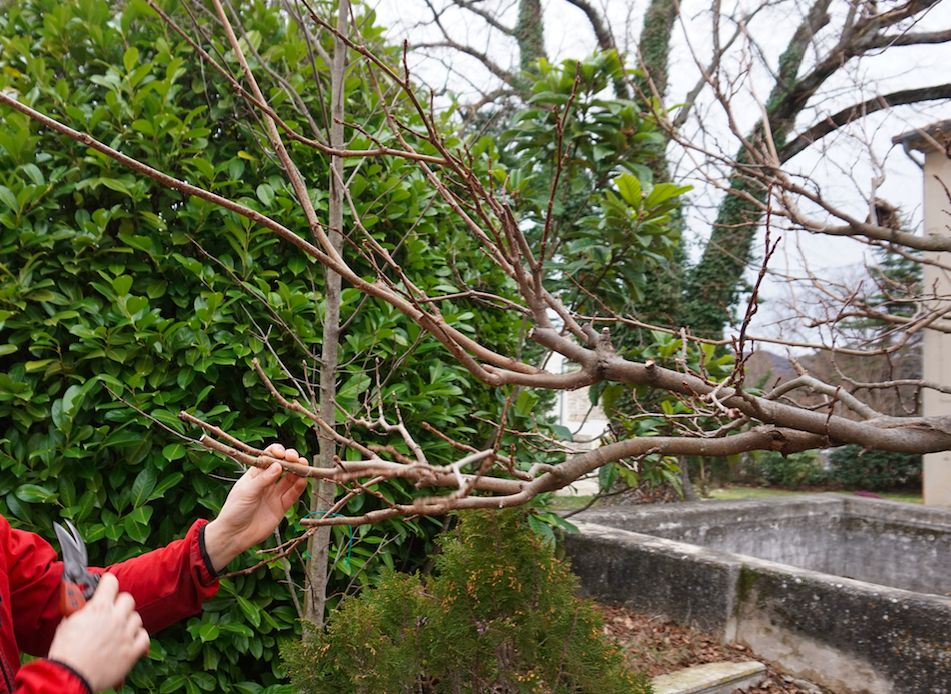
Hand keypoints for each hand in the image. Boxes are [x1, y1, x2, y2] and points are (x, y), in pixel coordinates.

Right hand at [47, 573, 148, 692]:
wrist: (70, 677)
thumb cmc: (65, 653)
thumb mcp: (66, 624)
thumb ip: (80, 612)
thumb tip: (85, 606)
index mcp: (98, 609)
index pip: (111, 582)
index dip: (108, 582)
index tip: (107, 585)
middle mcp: (116, 618)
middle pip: (128, 599)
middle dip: (119, 604)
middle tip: (111, 612)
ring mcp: (126, 634)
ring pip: (136, 617)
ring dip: (128, 621)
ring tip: (117, 630)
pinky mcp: (132, 651)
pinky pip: (144, 636)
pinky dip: (138, 637)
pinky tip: (129, 640)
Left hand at [203, 443, 308, 572]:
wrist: (234, 536)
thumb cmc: (234, 511)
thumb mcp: (246, 492)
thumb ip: (263, 479)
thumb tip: (278, 465)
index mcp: (255, 474)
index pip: (268, 457)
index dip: (277, 452)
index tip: (282, 454)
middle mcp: (267, 482)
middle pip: (283, 466)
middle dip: (291, 460)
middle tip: (296, 459)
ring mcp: (275, 494)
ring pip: (291, 478)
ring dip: (298, 471)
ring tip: (304, 468)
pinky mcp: (282, 506)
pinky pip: (293, 494)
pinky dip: (299, 487)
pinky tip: (303, 481)